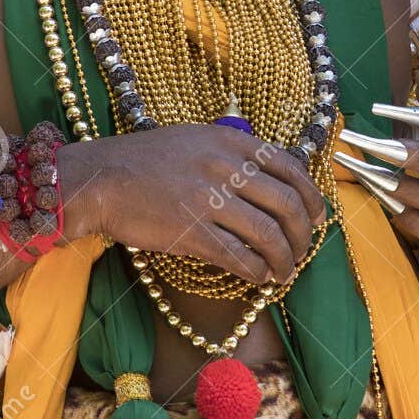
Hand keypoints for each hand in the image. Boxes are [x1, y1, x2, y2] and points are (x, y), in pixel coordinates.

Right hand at [57, 124, 325, 285]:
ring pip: (268, 235)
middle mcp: (224, 167)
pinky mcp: (191, 232)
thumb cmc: (144, 161)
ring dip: (284, 259)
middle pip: (287, 204)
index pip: (291, 168)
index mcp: (229, 141)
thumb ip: (232, 154)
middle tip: (302, 251)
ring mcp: (208, 199)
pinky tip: (258, 278)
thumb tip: (270, 180)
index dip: (311, 197)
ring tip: (283, 272)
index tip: (317, 217)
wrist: (100, 179)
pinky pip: (238, 256)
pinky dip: (256, 271)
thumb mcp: (194, 140)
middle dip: (303, 234)